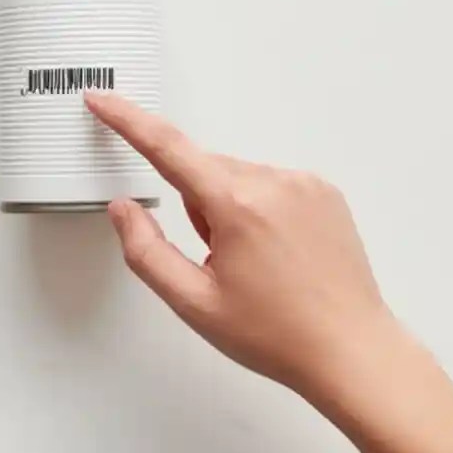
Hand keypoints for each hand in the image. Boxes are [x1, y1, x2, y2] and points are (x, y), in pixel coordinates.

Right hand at [84, 92, 391, 394]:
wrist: (351, 352)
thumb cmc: (277, 335)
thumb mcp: (194, 302)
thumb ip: (146, 251)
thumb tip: (123, 209)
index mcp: (237, 206)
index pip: (167, 148)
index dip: (127, 120)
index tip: (101, 101)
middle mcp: (274, 182)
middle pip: (204, 170)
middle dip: (196, 207)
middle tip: (218, 262)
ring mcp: (305, 184)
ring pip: (237, 176)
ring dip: (229, 208)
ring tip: (254, 264)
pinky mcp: (325, 192)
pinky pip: (270, 183)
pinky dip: (259, 209)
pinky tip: (276, 253)